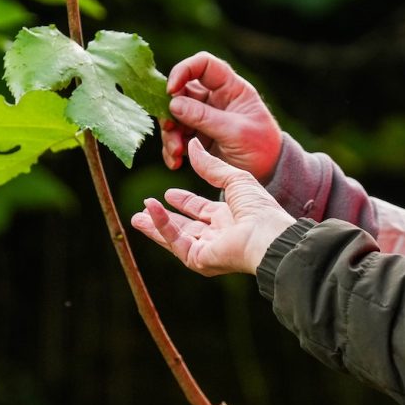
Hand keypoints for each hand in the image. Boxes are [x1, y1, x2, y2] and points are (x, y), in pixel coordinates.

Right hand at [132, 140, 294, 275]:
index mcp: (231, 218)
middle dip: (163, 219)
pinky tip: (151, 211)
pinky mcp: (200, 259)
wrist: (267, 235)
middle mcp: (219, 235)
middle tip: (144, 208)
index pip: (202, 211)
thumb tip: (193, 144)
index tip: (168, 193)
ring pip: (176, 237)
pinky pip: (176, 241)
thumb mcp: (234, 179)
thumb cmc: (259, 208)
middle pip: (185, 228)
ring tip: (136, 217)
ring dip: (156, 225)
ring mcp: (208, 249)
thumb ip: (210, 166)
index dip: (184, 202)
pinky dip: (162, 226)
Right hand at [161, 52, 283, 177]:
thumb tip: (173, 104)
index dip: (184, 71)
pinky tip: (176, 162)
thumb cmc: (262, 146)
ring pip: (175, 116)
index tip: (171, 91)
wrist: (269, 173)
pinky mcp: (198, 137)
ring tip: (176, 152)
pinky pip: (176, 137)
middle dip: (171, 111)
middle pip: (182, 92)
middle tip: (170, 130)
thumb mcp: (236, 131)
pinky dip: (172, 149)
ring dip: (170, 134)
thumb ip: (205, 117)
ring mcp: (205, 117)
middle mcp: (215, 98)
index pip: (204, 65)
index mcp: (231, 88)